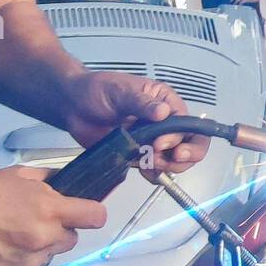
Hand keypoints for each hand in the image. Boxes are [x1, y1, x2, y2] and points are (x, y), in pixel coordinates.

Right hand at [0, 166, 106, 265]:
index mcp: (49, 210)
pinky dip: (21, 263)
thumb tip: (69, 183)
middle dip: (59, 230)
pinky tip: (1, 251)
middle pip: (72, 239)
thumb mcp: (15, 175)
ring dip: (39, 248)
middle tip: (33, 221)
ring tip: (11, 236)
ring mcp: (31, 263)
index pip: (96, 217)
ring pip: (50, 256)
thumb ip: (48, 180)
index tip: (84, 213)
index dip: (91, 213)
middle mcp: (45, 239)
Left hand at [61, 71, 210, 175]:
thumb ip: (142, 102)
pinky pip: (158, 170)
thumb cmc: (95, 90)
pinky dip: (154, 174)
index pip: (190, 124)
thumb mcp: (120, 91)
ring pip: (177, 161)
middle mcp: (165, 123)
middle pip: (192, 146)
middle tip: (161, 158)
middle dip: (182, 157)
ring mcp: (155, 141)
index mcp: (166, 103)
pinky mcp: (142, 155)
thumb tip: (162, 112)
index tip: (161, 143)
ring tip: (147, 161)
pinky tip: (143, 168)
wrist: (73, 106)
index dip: (182, 138)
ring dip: (166, 166)